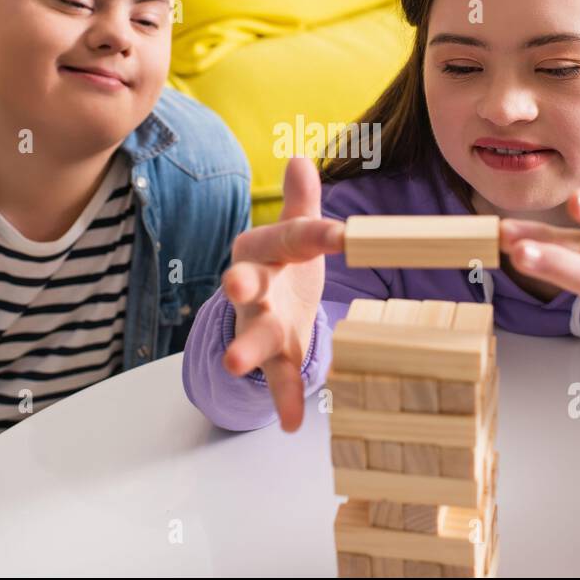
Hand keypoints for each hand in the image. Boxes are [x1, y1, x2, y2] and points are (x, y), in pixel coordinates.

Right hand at [221, 156, 344, 430]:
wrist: (269, 309)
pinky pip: (276, 378)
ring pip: (251, 335)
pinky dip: (284, 400)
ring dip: (244, 349)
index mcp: (263, 248)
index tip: (347, 235)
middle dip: (239, 285)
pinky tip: (294, 421)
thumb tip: (299, 157)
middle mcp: (253, 286)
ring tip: (233, 363)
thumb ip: (302, 203)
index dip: (317, 234)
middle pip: (244, 284)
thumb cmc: (287, 264)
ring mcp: (258, 323)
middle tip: (233, 285)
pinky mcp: (272, 355)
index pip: (291, 237)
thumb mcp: (295, 233)